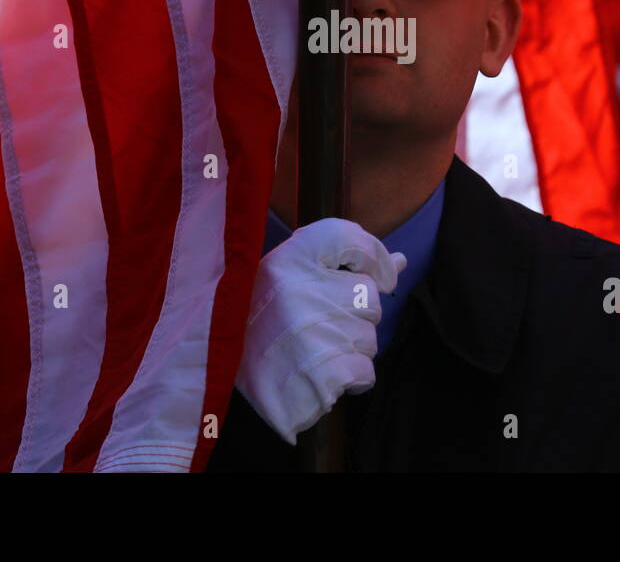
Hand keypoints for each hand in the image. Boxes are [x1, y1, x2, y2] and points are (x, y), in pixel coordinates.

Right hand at [235, 217, 406, 444]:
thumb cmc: (259, 327)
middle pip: (367, 294)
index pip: (345, 236)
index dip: (372, 255)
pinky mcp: (324, 373)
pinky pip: (366, 371)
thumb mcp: (287, 281)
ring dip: (352, 349)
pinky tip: (322, 376)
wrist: (219, 384)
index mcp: (284, 261)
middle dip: (355, 315)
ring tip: (314, 352)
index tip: (378, 274)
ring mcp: (313, 333)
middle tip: (319, 327)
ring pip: (370, 336)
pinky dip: (350, 379)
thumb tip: (400, 262)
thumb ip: (341, 264)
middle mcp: (299, 291)